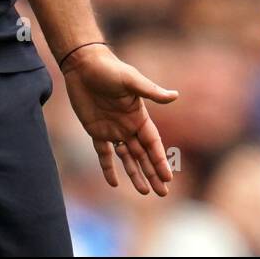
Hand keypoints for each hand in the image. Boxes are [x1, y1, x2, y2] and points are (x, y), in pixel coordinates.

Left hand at [61, 44, 178, 195]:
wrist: (84, 65)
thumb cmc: (110, 69)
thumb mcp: (131, 80)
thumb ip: (151, 91)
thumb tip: (175, 96)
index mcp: (139, 116)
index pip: (153, 143)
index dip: (160, 160)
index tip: (168, 178)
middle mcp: (128, 125)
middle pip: (143, 155)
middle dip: (153, 173)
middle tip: (162, 193)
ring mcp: (112, 129)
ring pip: (127, 158)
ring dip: (135, 174)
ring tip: (145, 191)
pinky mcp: (95, 130)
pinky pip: (103, 153)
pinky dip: (108, 167)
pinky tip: (113, 183)